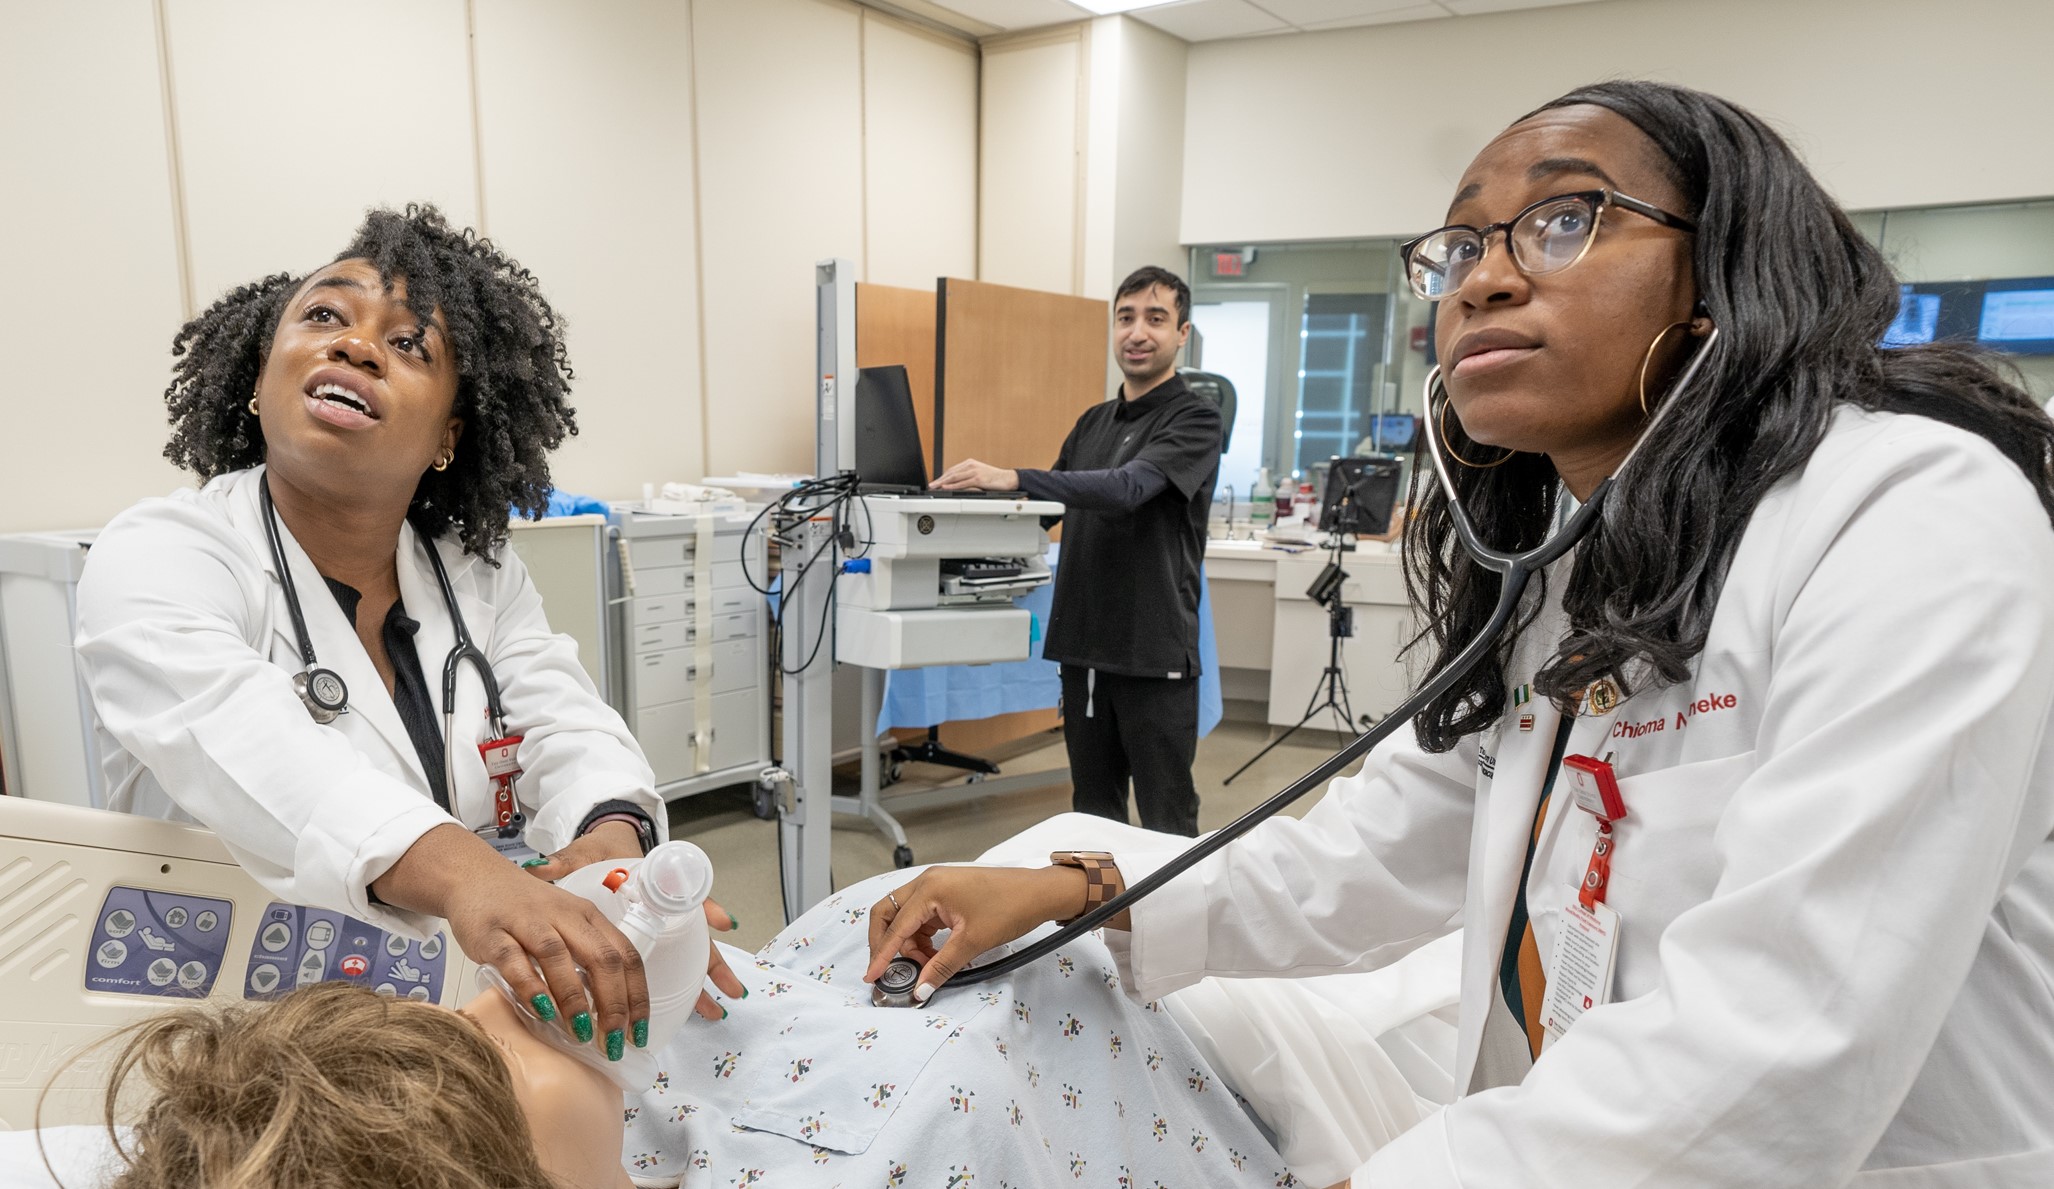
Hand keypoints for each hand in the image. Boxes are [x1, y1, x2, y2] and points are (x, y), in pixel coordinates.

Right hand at [444, 855, 652, 1060]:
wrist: (473, 877)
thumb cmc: (524, 910)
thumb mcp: (565, 925)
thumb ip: (584, 959)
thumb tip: (608, 1013)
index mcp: (588, 916)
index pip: (626, 955)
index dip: (637, 996)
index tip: (639, 1032)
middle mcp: (563, 915)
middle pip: (601, 958)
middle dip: (613, 1004)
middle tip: (613, 1042)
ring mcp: (527, 922)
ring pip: (559, 957)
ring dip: (574, 999)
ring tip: (581, 1034)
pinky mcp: (492, 933)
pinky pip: (514, 961)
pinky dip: (530, 987)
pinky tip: (541, 1011)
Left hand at [522, 823, 746, 1021]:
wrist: (603, 846)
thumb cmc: (600, 851)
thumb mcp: (582, 854)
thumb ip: (562, 863)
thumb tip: (539, 866)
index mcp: (651, 883)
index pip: (686, 894)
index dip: (706, 908)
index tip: (722, 923)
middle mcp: (665, 907)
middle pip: (695, 936)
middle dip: (713, 964)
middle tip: (730, 992)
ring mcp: (662, 924)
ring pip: (690, 955)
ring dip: (703, 983)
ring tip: (717, 1012)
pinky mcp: (654, 936)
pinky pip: (674, 963)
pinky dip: (685, 986)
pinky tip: (693, 1008)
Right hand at [863, 865, 1090, 1000]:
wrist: (1039, 893)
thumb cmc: (1010, 908)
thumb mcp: (972, 942)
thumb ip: (942, 966)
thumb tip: (921, 988)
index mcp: (930, 888)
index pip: (895, 926)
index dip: (882, 954)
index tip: (871, 976)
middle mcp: (928, 881)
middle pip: (888, 913)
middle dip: (885, 943)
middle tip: (891, 970)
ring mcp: (937, 885)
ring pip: (904, 916)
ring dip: (907, 942)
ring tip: (924, 965)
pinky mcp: (946, 892)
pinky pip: (921, 916)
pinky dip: (920, 936)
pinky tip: (933, 954)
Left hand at [931, 459, 1018, 491]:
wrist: (1008, 479)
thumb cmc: (994, 478)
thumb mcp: (979, 475)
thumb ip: (968, 477)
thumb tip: (956, 484)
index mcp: (970, 463)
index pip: (952, 470)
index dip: (942, 476)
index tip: (935, 481)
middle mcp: (971, 465)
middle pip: (951, 472)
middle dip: (939, 479)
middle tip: (931, 484)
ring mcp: (974, 471)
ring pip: (955, 477)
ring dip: (943, 482)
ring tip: (935, 486)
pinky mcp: (978, 478)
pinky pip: (963, 483)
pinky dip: (953, 486)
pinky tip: (946, 488)